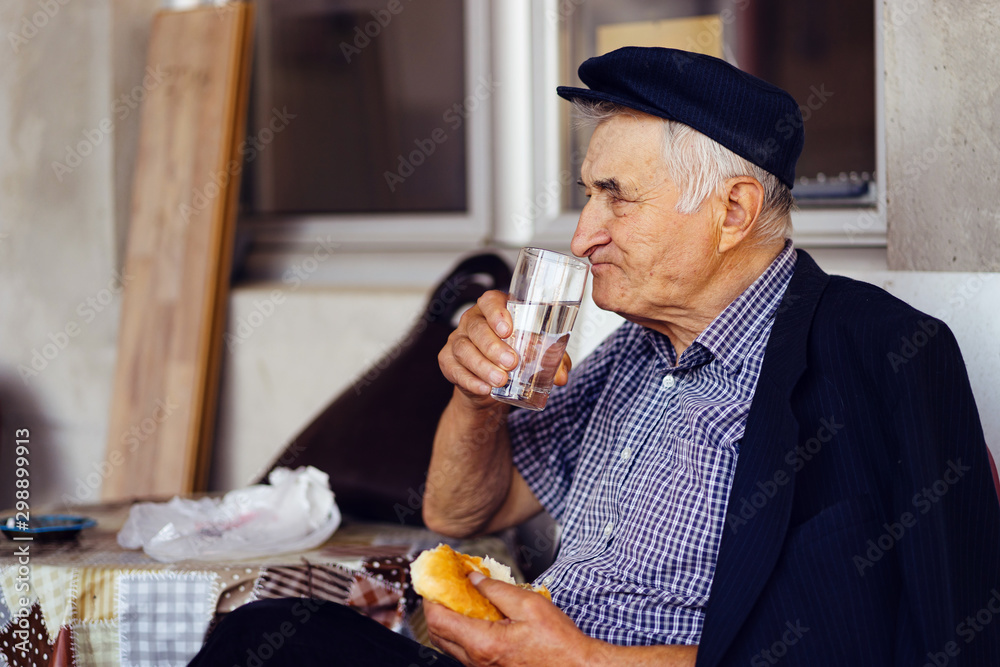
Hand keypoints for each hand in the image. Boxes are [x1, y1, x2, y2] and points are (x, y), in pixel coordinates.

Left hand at [424, 572, 599, 666]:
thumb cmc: (559, 643)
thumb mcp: (529, 605)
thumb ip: (497, 590)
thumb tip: (473, 579)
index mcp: (484, 643)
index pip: (439, 620)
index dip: (430, 598)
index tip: (434, 580)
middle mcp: (477, 661)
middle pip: (438, 634)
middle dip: (435, 608)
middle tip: (444, 587)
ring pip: (450, 644)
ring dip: (449, 620)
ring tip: (460, 597)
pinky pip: (465, 651)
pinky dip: (463, 631)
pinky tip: (478, 615)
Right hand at [438, 291, 571, 408]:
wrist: (490, 387)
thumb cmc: (514, 359)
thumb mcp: (536, 356)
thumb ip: (552, 361)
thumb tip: (561, 376)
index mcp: (495, 310)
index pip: (490, 301)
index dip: (497, 313)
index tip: (507, 330)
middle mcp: (473, 321)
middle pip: (477, 328)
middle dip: (493, 346)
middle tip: (511, 362)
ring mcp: (457, 339)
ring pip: (464, 349)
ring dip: (483, 366)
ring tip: (500, 380)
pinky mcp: (447, 361)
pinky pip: (454, 369)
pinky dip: (470, 380)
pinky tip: (484, 389)